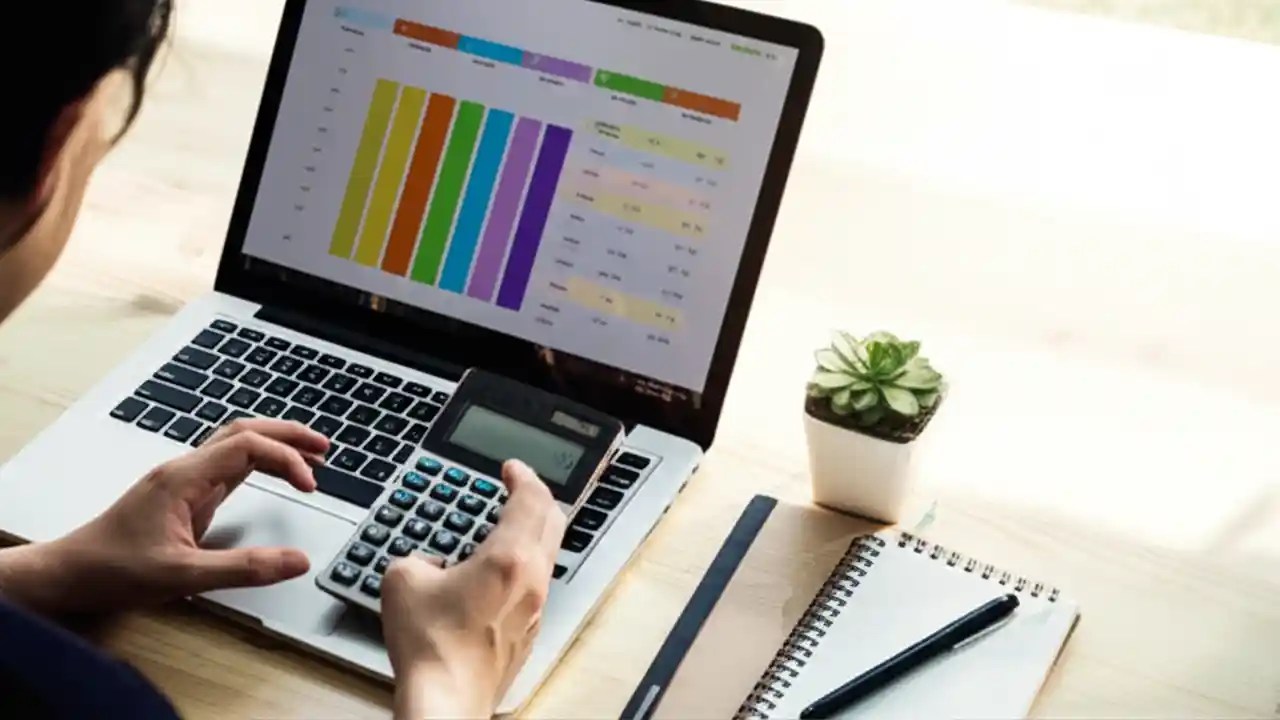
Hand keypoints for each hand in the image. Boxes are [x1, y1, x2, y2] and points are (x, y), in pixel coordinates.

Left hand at [0, 419, 327, 616]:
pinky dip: (259, 461)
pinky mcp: (182, 493)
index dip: (287, 459)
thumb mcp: (184, 577)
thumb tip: (297, 560)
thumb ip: (244, 568)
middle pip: (244, 431)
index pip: (248, 446)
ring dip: (274, 444)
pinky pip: (228, 463)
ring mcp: (182, 480)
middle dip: (288, 434)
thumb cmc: (114, 571)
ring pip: (236, 443)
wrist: (70, 573)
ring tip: (310, 457)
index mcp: (184, 478)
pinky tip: (273, 473)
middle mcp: (184, 470)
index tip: (311, 485)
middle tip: (325, 447)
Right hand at [382, 460, 566, 719]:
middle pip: (552, 521)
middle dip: (536, 498)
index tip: (511, 469)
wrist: (447, 701)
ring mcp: (535, 608)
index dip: (522, 476)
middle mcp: (532, 580)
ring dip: (529, 533)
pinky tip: (492, 575)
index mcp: (509, 558)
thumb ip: (417, 555)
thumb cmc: (432, 648)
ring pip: (546, 555)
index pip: (531, 498)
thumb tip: (429, 563)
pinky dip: (521, 566)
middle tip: (517, 489)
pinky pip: (533, 585)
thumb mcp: (403, 579)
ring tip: (500, 530)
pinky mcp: (528, 631)